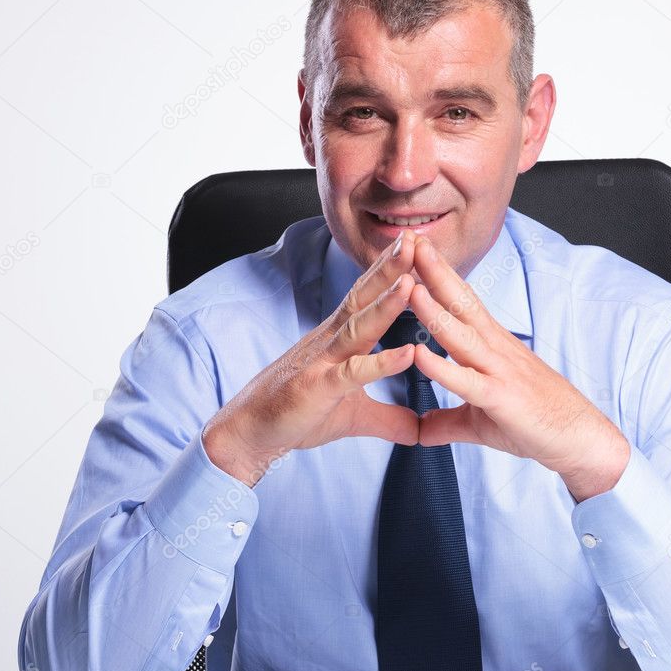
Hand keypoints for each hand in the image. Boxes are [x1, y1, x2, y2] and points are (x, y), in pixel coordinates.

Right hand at [203, 230, 422, 486]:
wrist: (250, 432)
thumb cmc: (298, 414)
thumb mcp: (354, 417)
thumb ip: (389, 418)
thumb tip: (420, 431)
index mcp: (340, 339)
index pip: (367, 296)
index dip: (390, 271)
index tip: (416, 245)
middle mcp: (332, 341)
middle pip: (364, 298)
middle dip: (390, 268)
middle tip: (416, 238)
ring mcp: (324, 362)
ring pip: (359, 327)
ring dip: (386, 304)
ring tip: (412, 281)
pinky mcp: (320, 389)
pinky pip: (354, 373)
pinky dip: (382, 363)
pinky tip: (408, 353)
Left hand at [404, 235, 630, 500]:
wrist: (580, 441)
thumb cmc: (534, 424)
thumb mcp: (480, 421)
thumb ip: (446, 421)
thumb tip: (418, 431)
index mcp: (491, 345)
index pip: (461, 301)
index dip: (438, 275)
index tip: (415, 249)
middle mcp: (494, 348)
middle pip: (460, 302)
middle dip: (434, 271)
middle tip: (409, 239)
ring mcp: (498, 370)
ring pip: (459, 333)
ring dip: (432, 308)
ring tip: (407, 282)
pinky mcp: (499, 397)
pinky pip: (465, 380)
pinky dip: (440, 367)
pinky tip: (417, 352)